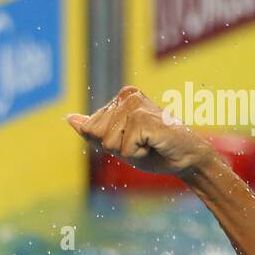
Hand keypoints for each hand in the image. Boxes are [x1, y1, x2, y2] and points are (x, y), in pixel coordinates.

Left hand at [66, 86, 216, 176]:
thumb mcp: (118, 141)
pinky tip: (154, 146)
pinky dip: (137, 155)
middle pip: (96, 135)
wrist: (186, 158)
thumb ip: (93, 130)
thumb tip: (68, 118)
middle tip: (141, 144)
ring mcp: (136, 105)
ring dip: (127, 152)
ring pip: (108, 143)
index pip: (89, 129)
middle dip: (115, 148)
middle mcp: (127, 96)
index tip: (131, 140)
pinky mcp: (143, 119)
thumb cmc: (153, 150)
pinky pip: (123, 149)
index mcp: (121, 97)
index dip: (108, 144)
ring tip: (148, 144)